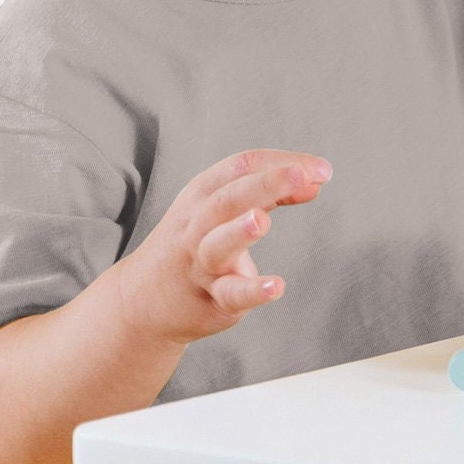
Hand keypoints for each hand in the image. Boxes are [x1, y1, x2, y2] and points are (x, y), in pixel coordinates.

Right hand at [112, 149, 333, 347]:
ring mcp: (200, 264)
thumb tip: (316, 181)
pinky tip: (275, 286)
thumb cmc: (195, 242)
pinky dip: (252, 291)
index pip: (242, 166)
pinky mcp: (210, 300)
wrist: (141, 301)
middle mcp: (197, 225)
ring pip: (218, 245)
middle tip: (300, 174)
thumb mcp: (224, 208)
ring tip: (261, 220)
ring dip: (240, 231)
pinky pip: (230, 294)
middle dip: (266, 183)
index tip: (322, 170)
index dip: (282, 163)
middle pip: (229, 198)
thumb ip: (271, 193)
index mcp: (203, 194)